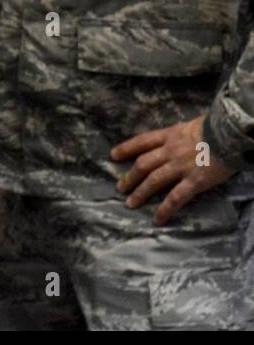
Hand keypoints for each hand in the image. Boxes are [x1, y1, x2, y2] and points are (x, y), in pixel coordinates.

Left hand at [112, 116, 235, 225]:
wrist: (230, 134)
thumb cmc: (216, 128)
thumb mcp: (192, 125)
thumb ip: (180, 135)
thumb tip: (177, 138)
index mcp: (170, 135)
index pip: (142, 141)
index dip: (126, 148)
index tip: (113, 155)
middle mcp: (171, 151)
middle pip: (143, 164)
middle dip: (130, 177)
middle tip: (120, 187)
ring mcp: (181, 166)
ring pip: (154, 181)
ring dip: (140, 193)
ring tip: (130, 204)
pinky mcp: (195, 181)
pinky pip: (176, 197)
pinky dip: (165, 209)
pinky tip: (158, 219)